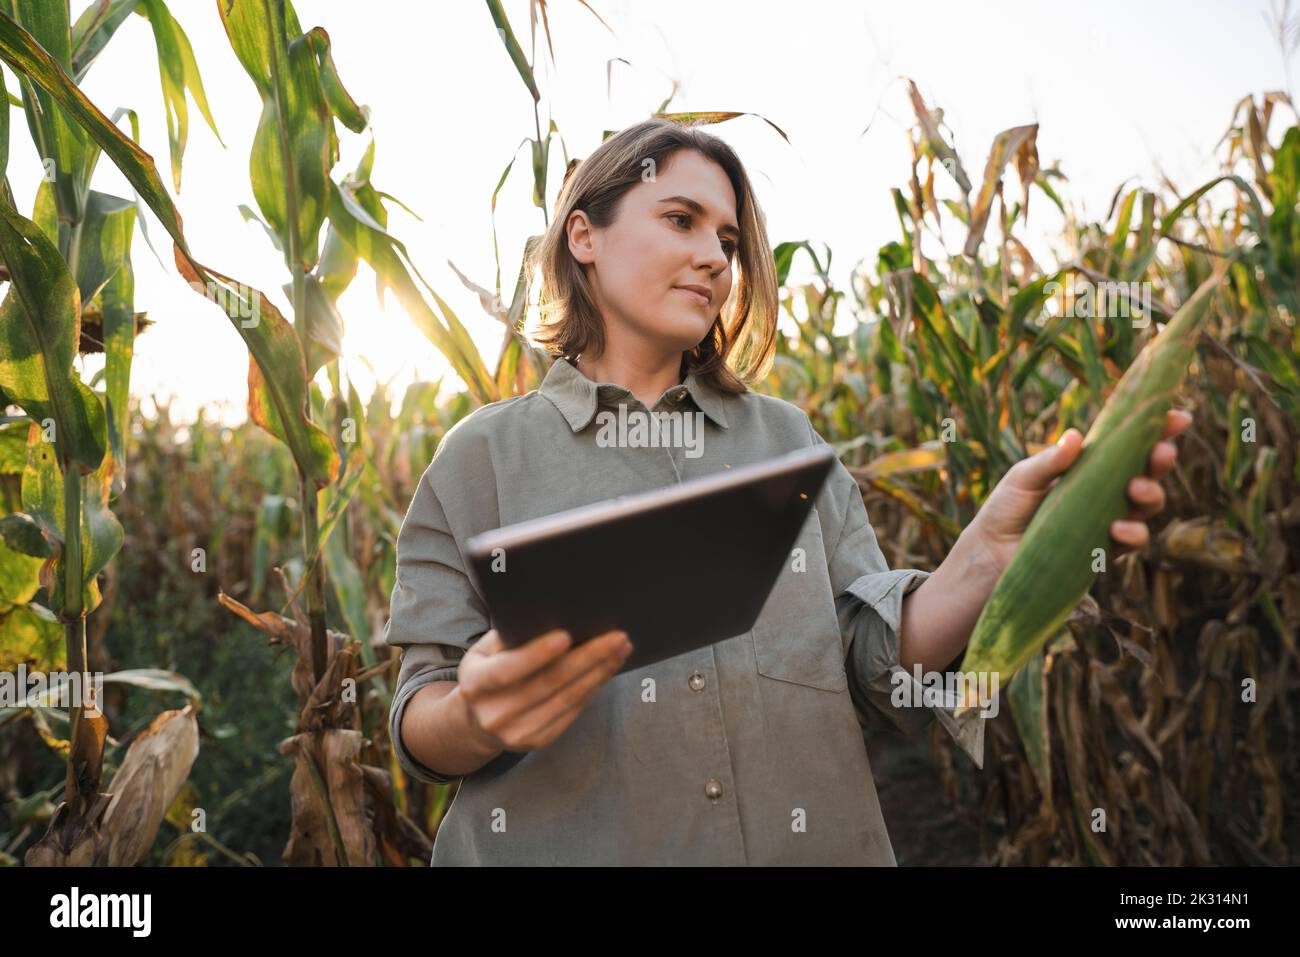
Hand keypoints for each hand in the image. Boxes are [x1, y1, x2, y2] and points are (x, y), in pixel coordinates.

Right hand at [457, 627, 632, 752]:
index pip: (507, 670)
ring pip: (568, 698)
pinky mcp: (539, 740)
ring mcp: (518, 732)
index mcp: (474, 685)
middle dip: (587, 658)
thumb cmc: (488, 671)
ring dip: (599, 672)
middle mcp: (494, 714)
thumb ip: (509, 637)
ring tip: (621, 649)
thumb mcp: (484, 651)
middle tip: (616, 637)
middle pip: (548, 683)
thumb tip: (550, 616)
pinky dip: (593, 687)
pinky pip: (573, 710)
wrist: (479, 721)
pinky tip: (607, 669)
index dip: (537, 654)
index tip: (566, 635)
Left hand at [968, 408, 1193, 575]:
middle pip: (1148, 472)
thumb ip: (1050, 460)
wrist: (990, 553)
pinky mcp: (1103, 550)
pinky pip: (1131, 541)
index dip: (1158, 430)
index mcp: (1091, 466)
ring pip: (1148, 506)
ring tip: (1136, 489)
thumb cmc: (1006, 509)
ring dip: (1151, 494)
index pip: (1130, 444)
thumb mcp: (1023, 478)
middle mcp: (1106, 492)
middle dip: (1161, 460)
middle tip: (1162, 452)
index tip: (1178, 417)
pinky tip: (1117, 527)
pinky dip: (1132, 533)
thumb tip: (1076, 436)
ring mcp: (1108, 520)